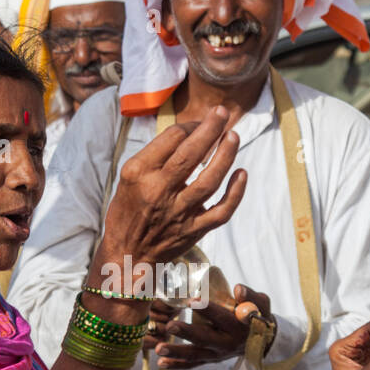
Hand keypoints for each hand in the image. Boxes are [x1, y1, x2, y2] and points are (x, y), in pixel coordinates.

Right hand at [94, 106, 246, 274]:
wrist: (127, 255)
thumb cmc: (127, 212)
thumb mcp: (128, 178)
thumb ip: (155, 157)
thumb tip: (189, 134)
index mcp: (139, 173)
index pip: (171, 139)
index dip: (191, 125)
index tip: (200, 122)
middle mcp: (159, 191)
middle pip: (190, 154)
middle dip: (210, 130)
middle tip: (222, 114)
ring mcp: (178, 213)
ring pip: (209, 181)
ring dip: (225, 156)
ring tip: (233, 136)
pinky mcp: (194, 230)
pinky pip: (221, 211)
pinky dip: (235, 193)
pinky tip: (242, 173)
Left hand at [150, 284, 271, 369]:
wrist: (262, 343)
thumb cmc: (258, 318)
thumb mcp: (261, 305)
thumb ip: (251, 296)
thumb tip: (238, 289)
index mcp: (238, 328)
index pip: (222, 318)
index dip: (208, 309)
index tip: (192, 300)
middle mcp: (226, 343)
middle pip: (205, 339)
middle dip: (187, 333)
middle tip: (170, 326)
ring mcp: (217, 354)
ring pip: (195, 355)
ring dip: (176, 353)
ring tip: (159, 348)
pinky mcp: (210, 360)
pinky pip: (193, 365)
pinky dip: (177, 365)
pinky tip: (161, 363)